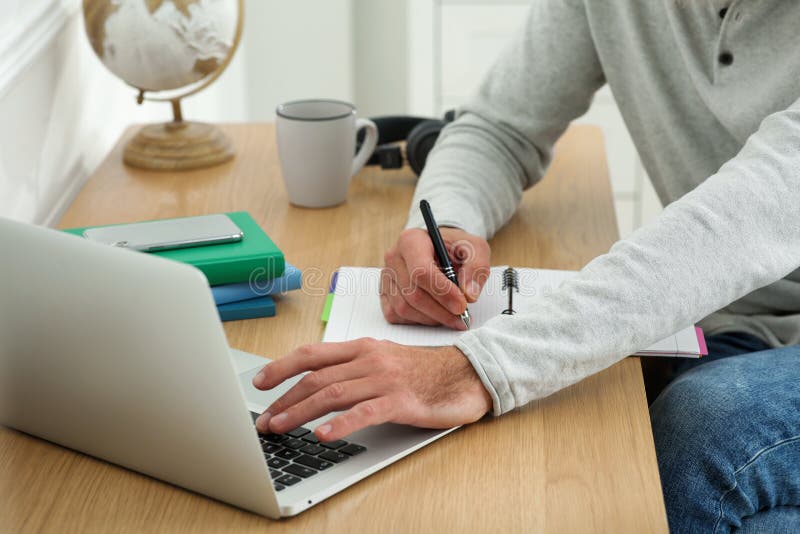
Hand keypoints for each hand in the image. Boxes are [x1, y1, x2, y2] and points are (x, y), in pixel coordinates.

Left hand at [252, 338, 491, 441]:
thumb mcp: (383, 361)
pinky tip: (325, 435)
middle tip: (265, 419)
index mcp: (363, 348)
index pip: (312, 354)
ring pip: (333, 393)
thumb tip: (318, 384)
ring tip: (281, 427)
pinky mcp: (401, 401)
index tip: (260, 381)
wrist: (466, 374)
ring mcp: (385, 379)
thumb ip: (353, 368)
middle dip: (284, 399)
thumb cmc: (424, 371)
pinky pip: (365, 412)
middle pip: (316, 377)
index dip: (282, 367)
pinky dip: (342, 424)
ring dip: (301, 412)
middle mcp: (369, 360)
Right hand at [381, 227, 489, 329]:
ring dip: (432, 319)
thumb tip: (469, 295)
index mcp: (411, 240)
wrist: (440, 250)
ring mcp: (386, 277)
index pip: (422, 272)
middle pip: (413, 294)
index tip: (462, 305)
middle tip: (462, 317)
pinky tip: (435, 315)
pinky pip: (397, 316)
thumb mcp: (475, 248)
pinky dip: (419, 321)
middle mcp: (393, 257)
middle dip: (441, 311)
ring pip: (404, 308)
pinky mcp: (384, 293)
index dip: (443, 293)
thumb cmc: (456, 248)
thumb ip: (477, 267)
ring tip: (452, 317)